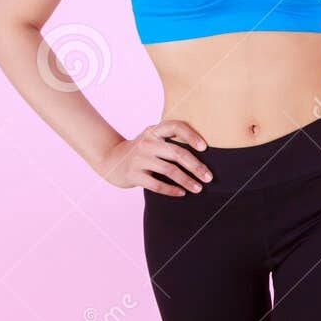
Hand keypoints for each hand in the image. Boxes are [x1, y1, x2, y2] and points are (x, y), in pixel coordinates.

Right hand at [96, 120, 212, 194]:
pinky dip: (171, 190)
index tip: (205, 147)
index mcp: (154, 131)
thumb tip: (204, 154)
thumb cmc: (142, 151)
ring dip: (187, 181)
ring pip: (169, 171)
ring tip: (198, 188)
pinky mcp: (134, 175)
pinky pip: (156, 185)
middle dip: (196, 167)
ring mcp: (139, 159)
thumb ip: (170, 141)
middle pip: (177, 153)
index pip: (175, 127)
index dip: (191, 136)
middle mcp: (147, 143)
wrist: (111, 160)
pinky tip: (182, 193)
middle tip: (209, 178)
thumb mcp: (153, 139)